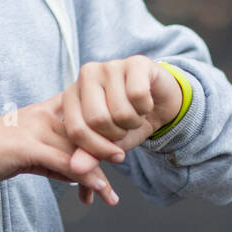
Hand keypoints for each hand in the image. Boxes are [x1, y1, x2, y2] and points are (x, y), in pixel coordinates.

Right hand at [0, 95, 121, 205]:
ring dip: (99, 173)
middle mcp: (44, 113)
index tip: (118, 142)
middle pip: (85, 132)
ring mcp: (36, 128)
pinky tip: (98, 189)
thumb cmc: (1, 152)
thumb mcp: (35, 149)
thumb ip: (60, 157)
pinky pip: (65, 162)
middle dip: (105, 152)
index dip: (104, 127)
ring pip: (79, 149)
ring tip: (111, 195)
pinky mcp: (28, 146)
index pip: (86, 111)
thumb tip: (85, 177)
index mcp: (47, 108)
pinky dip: (84, 176)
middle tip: (121, 166)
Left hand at [60, 55, 183, 178]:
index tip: (115, 155)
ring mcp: (110, 65)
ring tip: (134, 114)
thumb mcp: (108, 142)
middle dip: (117, 134)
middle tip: (124, 128)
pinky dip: (146, 108)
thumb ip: (90, 154)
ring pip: (120, 110)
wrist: (158, 103)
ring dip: (133, 122)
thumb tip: (77, 168)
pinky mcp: (135, 62)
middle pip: (97, 120)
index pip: (76, 129)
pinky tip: (145, 102)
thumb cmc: (127, 122)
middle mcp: (87, 74)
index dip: (97, 149)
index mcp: (72, 94)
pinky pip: (139, 96)